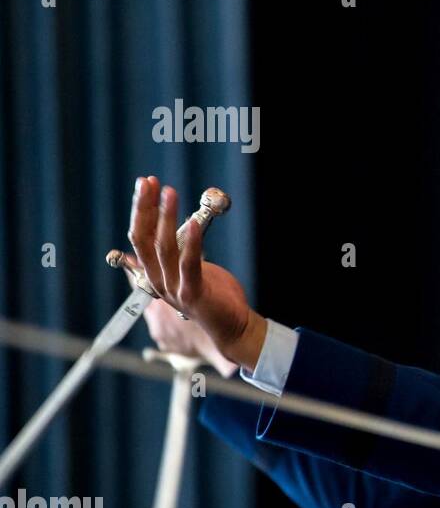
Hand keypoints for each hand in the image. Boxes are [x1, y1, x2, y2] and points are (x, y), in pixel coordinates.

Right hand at [128, 176, 265, 371]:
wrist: (233, 326)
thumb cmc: (214, 295)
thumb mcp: (190, 269)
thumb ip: (177, 252)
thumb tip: (169, 228)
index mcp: (155, 273)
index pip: (139, 237)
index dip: (141, 209)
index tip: (145, 184)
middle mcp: (158, 280)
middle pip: (143, 239)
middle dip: (144, 208)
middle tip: (147, 181)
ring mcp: (173, 288)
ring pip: (163, 248)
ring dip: (166, 217)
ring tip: (170, 192)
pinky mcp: (192, 294)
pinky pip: (189, 264)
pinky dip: (190, 242)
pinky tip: (191, 222)